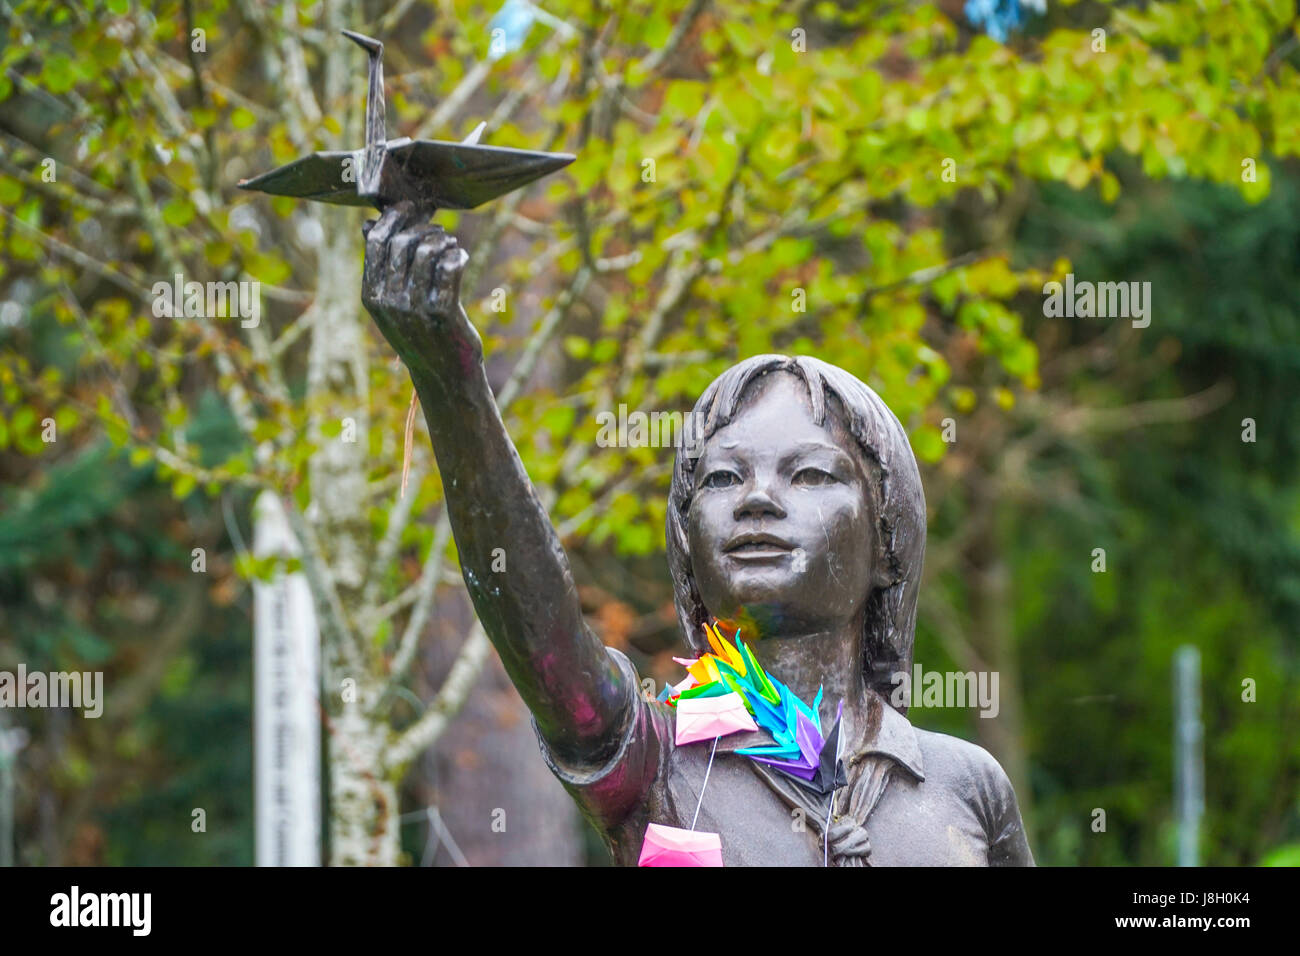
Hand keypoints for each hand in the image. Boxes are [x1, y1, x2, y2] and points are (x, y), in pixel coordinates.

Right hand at [361, 201, 480, 380]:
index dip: (393, 218)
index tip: (410, 208)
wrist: (444, 376)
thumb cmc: (419, 333)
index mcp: (371, 296)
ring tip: (450, 244)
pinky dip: (456, 254)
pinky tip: (460, 256)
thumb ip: (381, 266)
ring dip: (442, 240)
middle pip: (402, 242)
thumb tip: (367, 224)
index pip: (375, 241)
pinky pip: (449, 267)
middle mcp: (389, 302)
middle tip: (439, 231)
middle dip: (423, 228)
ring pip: (427, 251)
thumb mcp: (391, 303)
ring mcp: (415, 308)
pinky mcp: (443, 313)